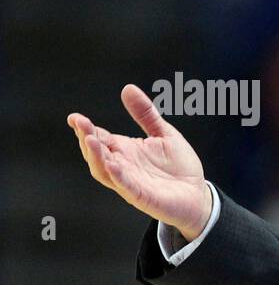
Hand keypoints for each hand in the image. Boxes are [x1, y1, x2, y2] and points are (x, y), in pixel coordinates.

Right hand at [67, 84, 211, 241]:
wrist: (198, 194)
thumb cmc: (180, 167)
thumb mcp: (164, 133)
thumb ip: (146, 114)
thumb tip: (127, 88)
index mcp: (125, 150)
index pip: (100, 137)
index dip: (85, 128)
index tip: (74, 117)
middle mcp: (123, 165)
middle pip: (96, 153)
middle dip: (87, 138)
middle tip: (80, 124)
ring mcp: (130, 182)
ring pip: (104, 170)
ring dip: (95, 156)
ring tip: (89, 140)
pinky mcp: (142, 196)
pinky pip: (126, 186)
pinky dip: (117, 176)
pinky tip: (112, 165)